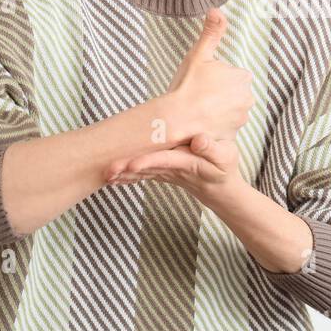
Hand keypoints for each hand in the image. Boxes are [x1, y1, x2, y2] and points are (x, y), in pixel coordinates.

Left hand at [105, 132, 243, 207]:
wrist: (221, 189)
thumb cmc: (224, 168)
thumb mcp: (226, 156)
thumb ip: (212, 149)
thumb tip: (198, 141)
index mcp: (187, 162)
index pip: (165, 160)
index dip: (148, 162)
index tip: (132, 165)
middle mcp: (172, 169)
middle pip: (147, 168)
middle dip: (127, 170)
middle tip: (107, 172)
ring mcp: (165, 172)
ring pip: (142, 173)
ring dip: (123, 174)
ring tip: (104, 175)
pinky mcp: (162, 172)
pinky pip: (143, 175)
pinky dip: (128, 177)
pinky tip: (113, 178)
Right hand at [163, 8, 253, 141]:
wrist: (177, 118)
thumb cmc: (186, 85)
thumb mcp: (199, 54)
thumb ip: (212, 32)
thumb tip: (216, 9)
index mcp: (243, 77)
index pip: (231, 75)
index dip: (214, 77)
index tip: (201, 81)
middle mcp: (248, 97)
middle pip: (231, 92)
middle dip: (217, 94)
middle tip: (198, 94)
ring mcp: (242, 118)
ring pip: (228, 109)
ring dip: (217, 109)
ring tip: (198, 108)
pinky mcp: (234, 135)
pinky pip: (225, 126)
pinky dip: (216, 124)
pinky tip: (201, 122)